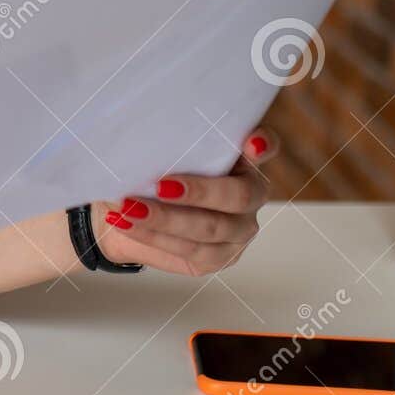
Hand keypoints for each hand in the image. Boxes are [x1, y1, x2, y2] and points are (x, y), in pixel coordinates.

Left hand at [90, 127, 276, 276]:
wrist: (130, 211)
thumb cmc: (152, 172)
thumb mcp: (160, 152)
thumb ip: (167, 144)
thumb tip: (140, 136)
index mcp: (243, 159)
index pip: (266, 147)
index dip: (264, 144)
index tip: (251, 142)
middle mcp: (249, 195)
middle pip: (238, 195)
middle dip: (199, 191)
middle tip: (160, 185)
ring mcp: (238, 230)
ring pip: (209, 228)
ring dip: (164, 218)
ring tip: (129, 207)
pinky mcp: (218, 257)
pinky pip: (189, 250)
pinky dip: (152, 235)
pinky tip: (127, 223)